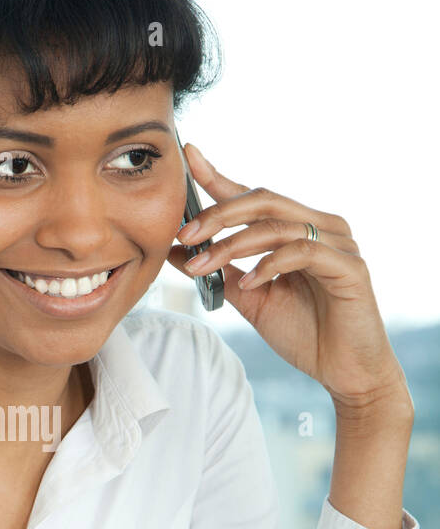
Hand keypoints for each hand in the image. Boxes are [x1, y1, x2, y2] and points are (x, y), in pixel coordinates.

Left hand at [167, 143, 411, 411]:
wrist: (344, 371)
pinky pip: (302, 252)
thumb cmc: (304, 332)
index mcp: (297, 228)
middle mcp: (320, 226)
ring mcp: (338, 243)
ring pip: (277, 226)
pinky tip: (248, 283)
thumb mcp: (250, 298)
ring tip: (205, 266)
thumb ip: (220, 272)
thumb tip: (179, 250)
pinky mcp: (349, 266)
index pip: (253, 196)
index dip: (219, 177)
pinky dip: (268, 265)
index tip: (188, 157)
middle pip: (263, 200)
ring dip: (233, 245)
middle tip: (185, 233)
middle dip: (218, 214)